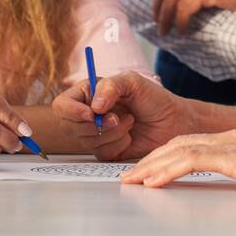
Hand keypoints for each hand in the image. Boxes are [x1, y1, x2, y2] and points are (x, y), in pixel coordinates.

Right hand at [51, 71, 193, 160]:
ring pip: (86, 141)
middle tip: (117, 117)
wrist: (172, 121)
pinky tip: (129, 136)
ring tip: (129, 122)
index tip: (91, 113)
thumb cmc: (153, 98)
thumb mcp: (132, 82)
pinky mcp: (106, 150)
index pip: (62, 105)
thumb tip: (94, 107)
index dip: (72, 111)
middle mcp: (88, 114)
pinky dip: (118, 145)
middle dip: (96, 124)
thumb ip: (111, 87)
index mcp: (88, 94)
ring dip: (112, 133)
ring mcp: (95, 134)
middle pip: (69, 127)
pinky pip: (101, 153)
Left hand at [122, 129, 235, 191]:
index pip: (193, 143)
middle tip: (128, 175)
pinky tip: (153, 182)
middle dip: (150, 159)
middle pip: (178, 144)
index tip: (148, 170)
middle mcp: (231, 136)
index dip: (166, 155)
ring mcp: (231, 144)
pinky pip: (191, 161)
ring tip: (131, 180)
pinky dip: (167, 170)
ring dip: (151, 165)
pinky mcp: (234, 157)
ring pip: (178, 150)